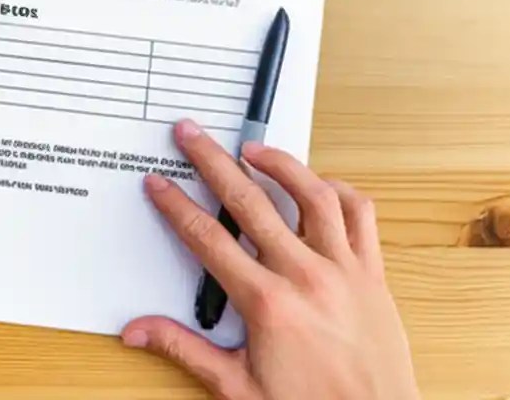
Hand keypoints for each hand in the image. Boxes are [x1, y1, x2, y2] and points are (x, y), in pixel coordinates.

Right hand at [123, 120, 419, 399]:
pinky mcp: (373, 274)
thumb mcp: (236, 386)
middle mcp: (305, 277)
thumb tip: (136, 331)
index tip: (159, 184)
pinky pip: (360, 216)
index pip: (207, 239)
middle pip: (250, 202)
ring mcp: (343, 270)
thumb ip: (184, 349)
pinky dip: (339, 191)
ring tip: (252, 148)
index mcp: (266, 304)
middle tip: (192, 135)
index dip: (176, 206)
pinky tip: (318, 183)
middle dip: (213, 162)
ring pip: (311, 196)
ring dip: (279, 164)